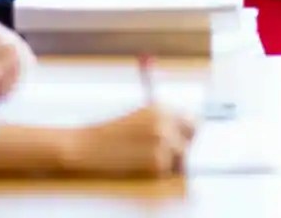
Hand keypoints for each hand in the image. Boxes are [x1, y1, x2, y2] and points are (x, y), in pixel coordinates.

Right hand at [67, 105, 196, 176]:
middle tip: (166, 154)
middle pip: (191, 139)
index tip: (181, 140)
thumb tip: (188, 134)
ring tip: (144, 158)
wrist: (87, 147)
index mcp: (162, 108)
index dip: (186, 132)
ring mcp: (163, 143)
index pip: (192, 121)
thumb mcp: (140, 118)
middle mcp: (166, 122)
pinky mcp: (157, 162)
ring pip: (181, 158)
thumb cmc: (111, 134)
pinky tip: (138, 165)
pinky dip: (156, 172)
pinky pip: (167, 171)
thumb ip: (165, 122)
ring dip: (169, 161)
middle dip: (182, 147)